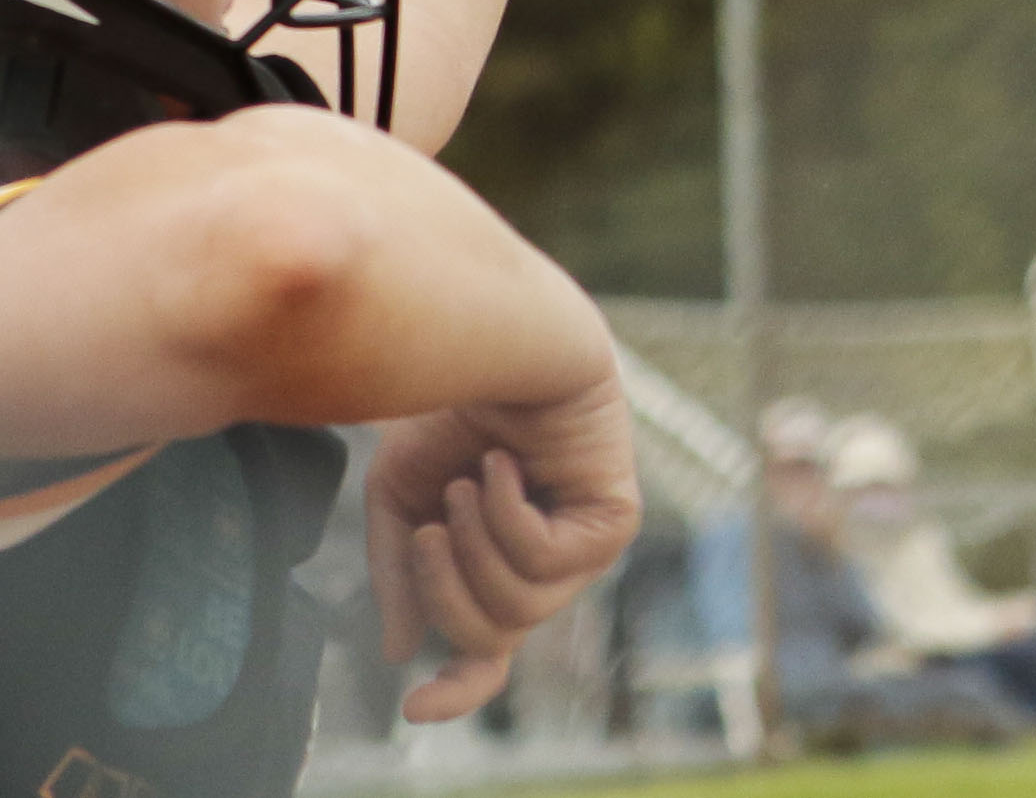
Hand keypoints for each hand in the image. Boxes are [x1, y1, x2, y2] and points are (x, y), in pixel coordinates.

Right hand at [367, 373, 642, 724]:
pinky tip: (504, 468)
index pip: (485, 657)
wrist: (494, 344)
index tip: (411, 710)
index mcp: (495, 570)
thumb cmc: (450, 412)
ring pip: (519, 610)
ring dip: (474, 550)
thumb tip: (404, 650)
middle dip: (443, 591)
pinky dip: (507, 514)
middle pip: (490, 639)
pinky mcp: (614, 522)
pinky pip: (546, 561)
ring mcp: (586, 549)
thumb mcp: (401, 499)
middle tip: (428, 530)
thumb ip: (401, 576)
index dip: (455, 691)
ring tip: (466, 486)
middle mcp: (548, 569)